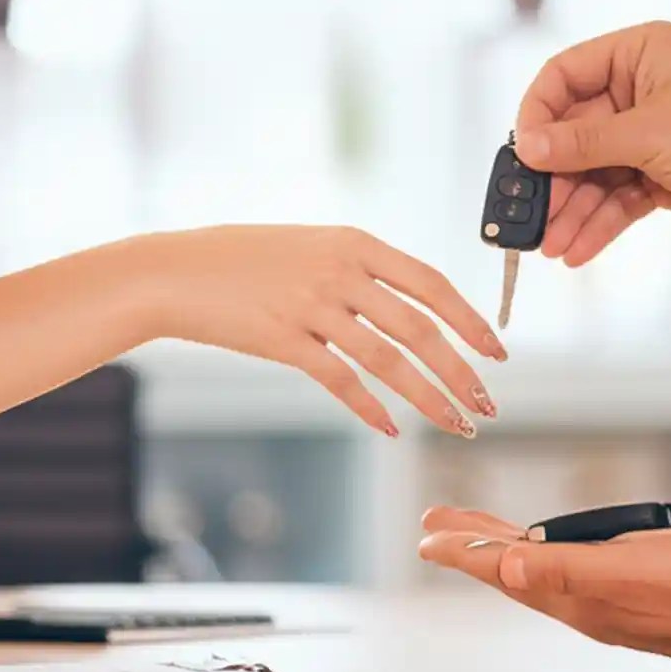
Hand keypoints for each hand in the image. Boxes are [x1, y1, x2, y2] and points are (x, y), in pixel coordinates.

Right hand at [140, 225, 504, 437]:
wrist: (174, 271)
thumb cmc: (244, 260)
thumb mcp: (311, 246)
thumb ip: (359, 268)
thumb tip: (410, 302)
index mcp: (355, 243)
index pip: (431, 284)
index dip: (469, 321)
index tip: (496, 352)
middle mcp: (340, 270)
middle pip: (419, 328)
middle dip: (460, 371)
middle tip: (486, 405)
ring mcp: (311, 305)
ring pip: (388, 360)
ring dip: (429, 397)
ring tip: (456, 424)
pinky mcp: (283, 339)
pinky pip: (340, 380)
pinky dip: (371, 407)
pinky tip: (391, 428)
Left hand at [418, 506, 670, 671]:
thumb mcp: (633, 571)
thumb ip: (566, 571)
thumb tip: (505, 568)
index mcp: (579, 599)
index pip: (504, 570)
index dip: (464, 551)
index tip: (426, 535)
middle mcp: (589, 603)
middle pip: (515, 567)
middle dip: (474, 543)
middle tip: (435, 523)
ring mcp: (613, 600)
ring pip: (541, 566)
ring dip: (506, 543)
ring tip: (478, 528)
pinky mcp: (639, 591)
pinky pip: (573, 567)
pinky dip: (547, 550)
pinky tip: (551, 547)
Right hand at [514, 21, 670, 266]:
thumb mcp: (650, 137)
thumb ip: (583, 143)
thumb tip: (529, 146)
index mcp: (640, 55)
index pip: (565, 75)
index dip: (538, 114)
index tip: (522, 153)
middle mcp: (640, 89)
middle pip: (573, 132)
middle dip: (554, 178)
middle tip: (530, 213)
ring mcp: (648, 134)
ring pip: (592, 172)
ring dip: (572, 210)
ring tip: (551, 244)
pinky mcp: (657, 173)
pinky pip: (614, 197)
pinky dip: (597, 223)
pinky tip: (578, 249)